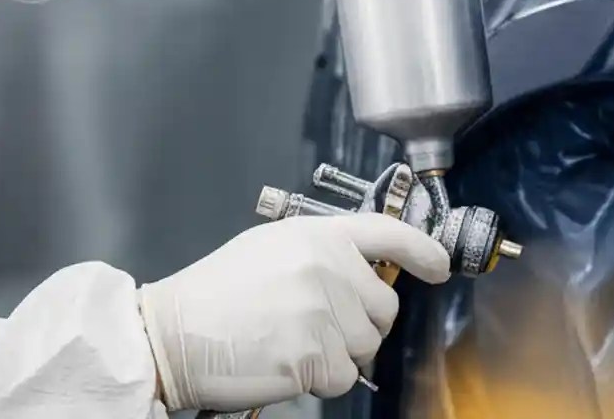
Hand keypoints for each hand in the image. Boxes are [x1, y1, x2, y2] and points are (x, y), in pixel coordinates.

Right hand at [137, 214, 449, 411]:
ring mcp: (322, 311)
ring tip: (291, 340)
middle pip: (384, 308)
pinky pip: (345, 377)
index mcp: (317, 236)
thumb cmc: (216, 293)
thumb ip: (322, 253)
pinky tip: (286, 362)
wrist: (172, 333)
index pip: (389, 233)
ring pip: (367, 346)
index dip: (424, 250)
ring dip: (338, 354)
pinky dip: (322, 380)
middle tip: (313, 324)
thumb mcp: (270, 248)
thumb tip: (365, 271)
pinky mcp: (314, 355)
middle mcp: (326, 267)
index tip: (440, 266)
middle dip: (360, 323)